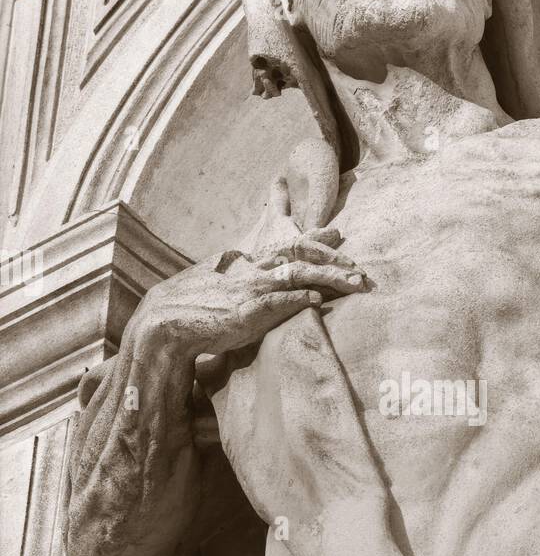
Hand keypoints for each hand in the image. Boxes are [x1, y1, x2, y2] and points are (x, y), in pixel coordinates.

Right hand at [127, 178, 363, 359]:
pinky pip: (277, 302)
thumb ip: (230, 270)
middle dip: (333, 258)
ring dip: (329, 278)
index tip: (337, 233)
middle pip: (299, 254)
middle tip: (360, 266)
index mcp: (246, 265)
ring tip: (355, 282)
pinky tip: (318, 300)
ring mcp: (250, 290)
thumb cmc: (188, 307)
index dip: (314, 239)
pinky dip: (299, 299)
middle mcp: (251, 272)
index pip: (286, 245)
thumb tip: (238, 257)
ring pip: (297, 274)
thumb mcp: (214, 283)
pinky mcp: (245, 313)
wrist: (163, 321)